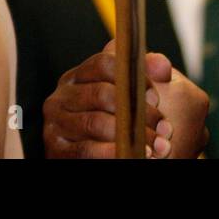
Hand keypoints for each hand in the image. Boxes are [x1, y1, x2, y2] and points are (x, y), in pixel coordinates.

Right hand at [43, 41, 203, 157]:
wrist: (97, 153)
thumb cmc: (113, 120)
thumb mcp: (127, 95)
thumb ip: (144, 75)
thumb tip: (162, 65)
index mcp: (78, 76)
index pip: (104, 63)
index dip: (133, 78)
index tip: (155, 97)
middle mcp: (62, 96)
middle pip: (101, 93)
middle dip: (137, 111)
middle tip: (163, 127)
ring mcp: (56, 123)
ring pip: (95, 122)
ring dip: (129, 135)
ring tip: (156, 146)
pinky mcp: (56, 149)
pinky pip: (86, 150)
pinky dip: (111, 153)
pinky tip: (133, 156)